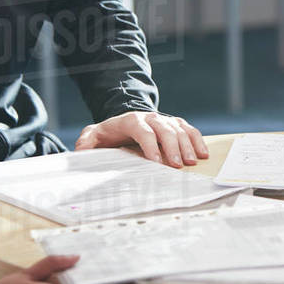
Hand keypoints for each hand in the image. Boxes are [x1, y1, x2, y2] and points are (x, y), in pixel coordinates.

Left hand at [74, 111, 208, 166]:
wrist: (124, 122)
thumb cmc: (110, 133)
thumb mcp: (94, 135)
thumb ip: (86, 141)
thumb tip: (80, 150)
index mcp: (131, 120)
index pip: (143, 131)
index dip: (151, 146)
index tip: (157, 162)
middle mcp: (150, 117)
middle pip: (165, 129)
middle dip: (173, 148)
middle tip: (178, 165)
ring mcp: (164, 120)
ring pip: (179, 129)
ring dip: (187, 145)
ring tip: (192, 162)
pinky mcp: (174, 124)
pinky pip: (189, 129)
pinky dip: (197, 140)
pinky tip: (203, 153)